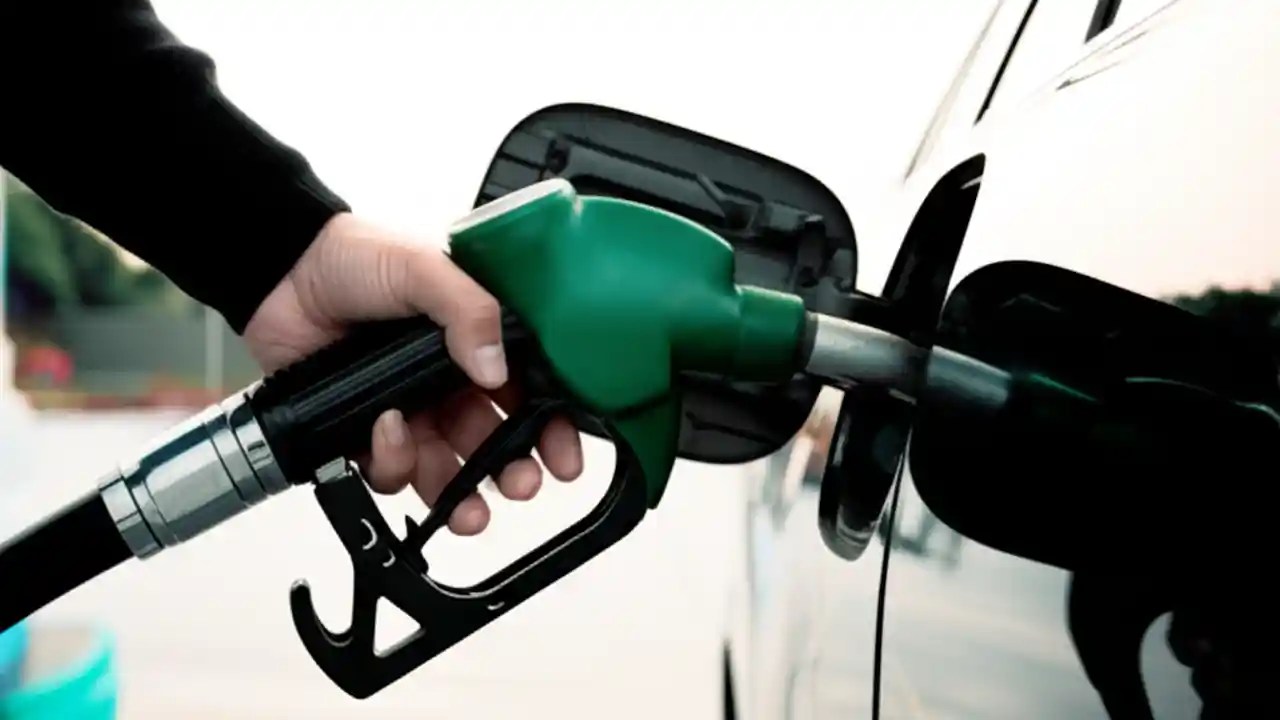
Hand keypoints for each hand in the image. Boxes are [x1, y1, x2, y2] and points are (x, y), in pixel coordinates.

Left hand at [243, 212, 583, 534]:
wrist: (282, 268)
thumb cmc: (355, 256)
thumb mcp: (425, 267)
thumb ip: (469, 310)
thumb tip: (496, 367)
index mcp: (477, 342)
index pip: (530, 394)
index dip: (552, 430)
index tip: (565, 459)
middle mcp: (449, 382)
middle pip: (495, 444)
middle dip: (513, 473)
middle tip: (521, 484)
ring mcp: (410, 410)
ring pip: (447, 471)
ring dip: (461, 495)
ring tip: (467, 508)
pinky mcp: (366, 430)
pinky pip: (390, 470)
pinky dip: (394, 463)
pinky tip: (386, 429)